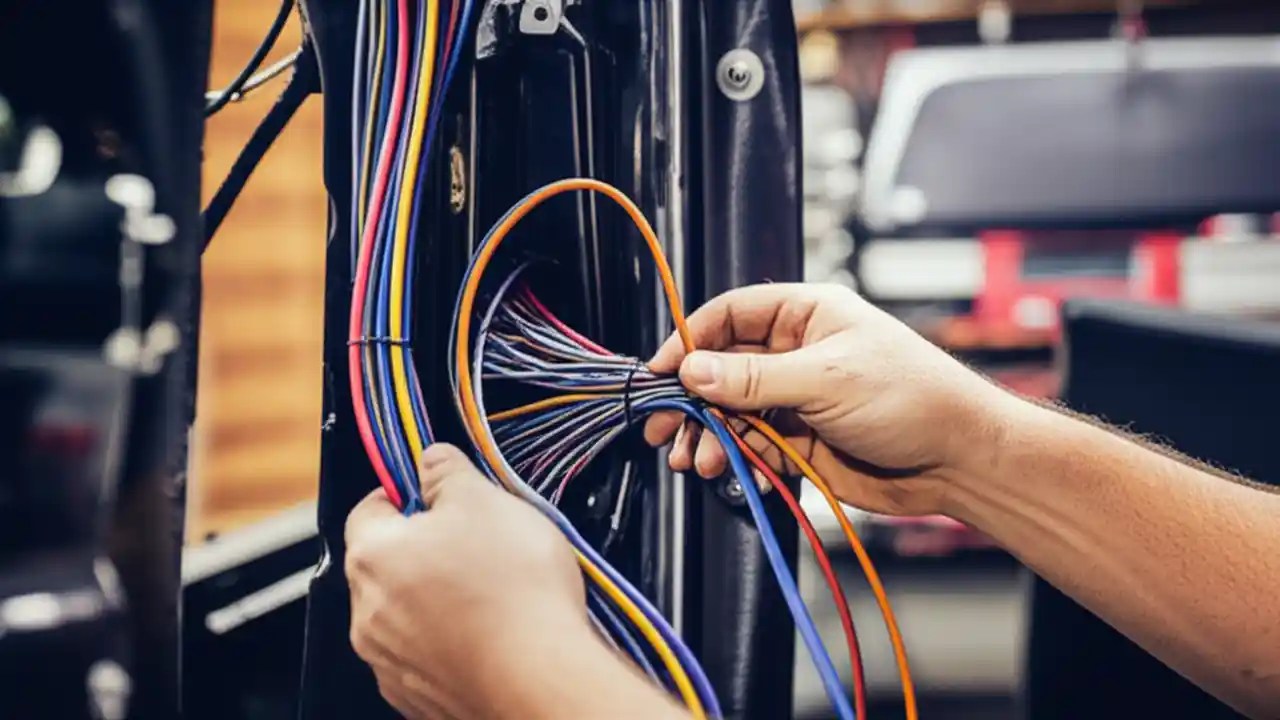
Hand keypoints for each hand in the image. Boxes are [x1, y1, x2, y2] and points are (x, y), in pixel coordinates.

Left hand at [345, 444, 586, 718]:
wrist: (541, 679)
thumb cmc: (513, 591)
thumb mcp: (485, 500)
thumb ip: (447, 472)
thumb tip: (431, 460)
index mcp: (373, 556)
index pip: (369, 508)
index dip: (406, 495)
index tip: (436, 495)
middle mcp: (368, 614)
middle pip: (388, 564)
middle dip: (426, 550)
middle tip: (477, 543)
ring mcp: (391, 663)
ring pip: (407, 614)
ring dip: (438, 600)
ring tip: (492, 593)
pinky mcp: (418, 698)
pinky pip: (428, 657)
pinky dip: (452, 643)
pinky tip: (491, 632)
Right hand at [644, 283, 1016, 516]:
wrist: (959, 460)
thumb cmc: (913, 397)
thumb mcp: (827, 379)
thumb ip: (754, 378)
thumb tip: (693, 369)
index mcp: (807, 316)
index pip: (733, 314)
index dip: (692, 338)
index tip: (661, 370)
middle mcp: (797, 353)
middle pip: (722, 366)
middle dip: (690, 397)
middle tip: (662, 424)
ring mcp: (797, 398)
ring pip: (731, 410)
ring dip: (706, 433)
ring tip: (691, 456)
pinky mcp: (800, 440)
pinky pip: (751, 444)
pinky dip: (732, 457)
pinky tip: (724, 468)